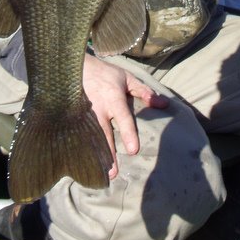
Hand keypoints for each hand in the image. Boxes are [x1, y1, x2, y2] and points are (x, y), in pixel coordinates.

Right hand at [83, 53, 168, 178]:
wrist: (75, 67)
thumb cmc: (105, 74)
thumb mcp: (127, 78)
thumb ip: (144, 92)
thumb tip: (164, 104)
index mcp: (113, 97)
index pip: (123, 118)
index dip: (128, 134)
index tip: (133, 150)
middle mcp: (99, 108)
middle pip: (105, 133)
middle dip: (109, 152)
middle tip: (113, 172)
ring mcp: (85, 114)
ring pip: (91, 137)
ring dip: (97, 156)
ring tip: (102, 173)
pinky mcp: (75, 117)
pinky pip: (80, 135)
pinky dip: (84, 149)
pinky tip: (86, 164)